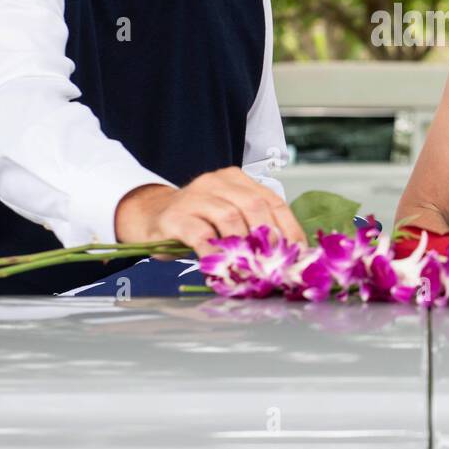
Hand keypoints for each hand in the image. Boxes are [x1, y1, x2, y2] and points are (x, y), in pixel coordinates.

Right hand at [114, 167, 305, 257]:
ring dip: (245, 247)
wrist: (150, 216)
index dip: (289, 228)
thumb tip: (286, 256)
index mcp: (237, 180)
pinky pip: (200, 234)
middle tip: (277, 263)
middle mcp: (217, 182)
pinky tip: (222, 267)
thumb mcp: (228, 216)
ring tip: (253, 269)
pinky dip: (215, 253)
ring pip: (229, 218)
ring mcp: (195, 197)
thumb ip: (252, 228)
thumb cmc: (196, 220)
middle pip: (254, 206)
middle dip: (270, 237)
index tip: (298, 253)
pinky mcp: (175, 217)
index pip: (272, 200)